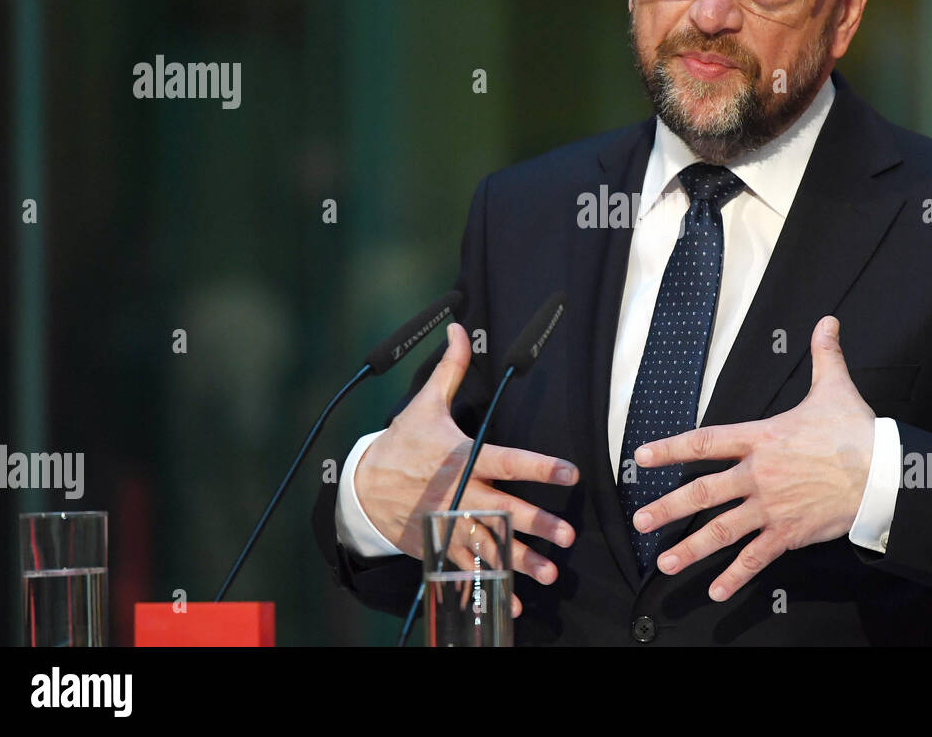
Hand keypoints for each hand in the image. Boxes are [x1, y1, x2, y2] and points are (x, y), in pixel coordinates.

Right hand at [355, 322, 579, 617]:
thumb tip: (459, 329)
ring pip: (490, 545)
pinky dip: (488, 587)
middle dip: (536, 524)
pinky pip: (468, 570)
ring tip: (549, 574)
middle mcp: (460, 493)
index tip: (570, 473)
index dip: (540, 466)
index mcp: (463, 457)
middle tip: (567, 536)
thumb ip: (451, 370)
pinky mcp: (438, 546)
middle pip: (504, 509)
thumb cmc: (401, 443)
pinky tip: (513, 602)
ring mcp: (449, 523)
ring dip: (519, 562)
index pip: (509, 460)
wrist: (360, 487)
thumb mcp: (424, 404)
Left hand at [631, 315, 874, 601]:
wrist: (883, 472)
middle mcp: (758, 474)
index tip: (641, 457)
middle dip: (668, 508)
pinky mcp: (789, 532)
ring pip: (722, 530)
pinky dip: (735, 576)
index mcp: (761, 438)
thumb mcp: (835, 386)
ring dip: (691, 548)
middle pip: (703, 492)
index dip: (670, 448)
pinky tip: (714, 591)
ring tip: (664, 562)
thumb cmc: (857, 430)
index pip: (705, 441)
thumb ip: (824, 354)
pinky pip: (756, 557)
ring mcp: (771, 507)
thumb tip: (827, 322)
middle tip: (640, 519)